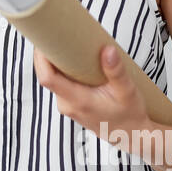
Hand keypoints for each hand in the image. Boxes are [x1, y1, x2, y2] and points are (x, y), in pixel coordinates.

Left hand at [33, 43, 150, 143]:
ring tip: (66, 44)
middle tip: (57, 34)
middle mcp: (67, 105)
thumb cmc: (129, 114)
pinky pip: (59, 84)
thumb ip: (116, 71)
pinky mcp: (69, 104)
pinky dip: (63, 71)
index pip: (47, 79)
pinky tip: (73, 60)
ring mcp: (66, 105)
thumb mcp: (127, 91)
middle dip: (49, 55)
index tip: (44, 41)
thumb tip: (107, 50)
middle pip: (47, 75)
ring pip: (53, 79)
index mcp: (78, 101)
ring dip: (56, 62)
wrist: (130, 135)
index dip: (41, 59)